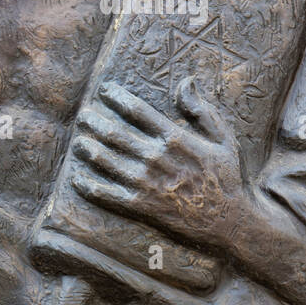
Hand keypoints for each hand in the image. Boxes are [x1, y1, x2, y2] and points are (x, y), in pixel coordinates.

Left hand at [70, 78, 249, 253]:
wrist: (229, 222)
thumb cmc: (226, 178)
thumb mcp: (223, 140)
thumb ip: (202, 111)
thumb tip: (186, 82)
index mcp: (175, 138)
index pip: (138, 111)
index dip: (117, 98)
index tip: (104, 90)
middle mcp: (156, 158)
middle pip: (115, 134)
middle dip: (95, 122)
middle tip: (83, 115)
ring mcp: (146, 182)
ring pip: (107, 161)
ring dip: (88, 149)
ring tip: (78, 142)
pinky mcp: (141, 206)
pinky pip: (107, 194)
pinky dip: (89, 186)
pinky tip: (77, 179)